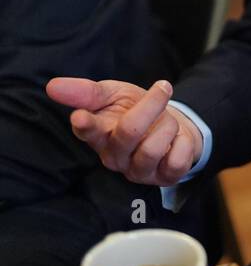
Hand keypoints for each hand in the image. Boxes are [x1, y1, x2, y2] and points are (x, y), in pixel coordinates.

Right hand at [45, 77, 202, 184]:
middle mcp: (114, 157)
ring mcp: (138, 171)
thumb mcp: (112, 94)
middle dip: (151, 105)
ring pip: (154, 148)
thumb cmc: (134, 109)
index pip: (87, 132)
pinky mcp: (163, 179)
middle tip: (163, 88)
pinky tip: (177, 141)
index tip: (80, 117)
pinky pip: (178, 161)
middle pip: (129, 131)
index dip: (85, 125)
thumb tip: (52, 86)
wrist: (171, 125)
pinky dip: (184, 143)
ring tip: (168, 122)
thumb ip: (86, 92)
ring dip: (168, 125)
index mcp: (98, 135)